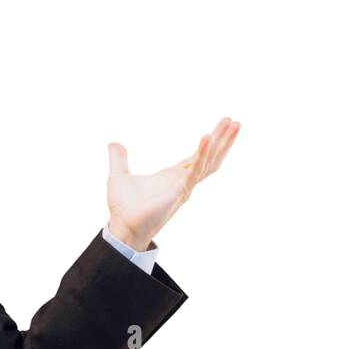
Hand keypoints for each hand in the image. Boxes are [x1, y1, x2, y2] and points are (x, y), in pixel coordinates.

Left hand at [107, 117, 240, 249]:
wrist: (123, 227)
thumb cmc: (125, 208)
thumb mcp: (119, 176)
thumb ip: (119, 159)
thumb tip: (113, 144)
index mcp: (174, 176)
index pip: (199, 155)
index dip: (212, 141)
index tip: (223, 125)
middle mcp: (183, 181)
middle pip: (210, 157)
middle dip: (224, 140)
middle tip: (235, 121)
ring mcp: (184, 187)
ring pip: (208, 162)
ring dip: (220, 143)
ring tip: (231, 124)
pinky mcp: (179, 192)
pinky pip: (193, 171)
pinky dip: (201, 154)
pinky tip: (207, 138)